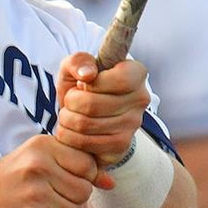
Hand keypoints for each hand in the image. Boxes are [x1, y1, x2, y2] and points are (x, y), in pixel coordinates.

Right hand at [0, 134, 100, 207]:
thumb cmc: (17, 176)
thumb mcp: (44, 159)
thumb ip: (78, 166)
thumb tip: (111, 183)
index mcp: (44, 146)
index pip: (87, 164)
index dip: (85, 177)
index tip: (69, 179)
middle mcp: (39, 166)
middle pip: (84, 190)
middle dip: (75, 198)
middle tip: (55, 196)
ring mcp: (36, 192)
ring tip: (47, 207)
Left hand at [54, 52, 150, 174]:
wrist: (87, 116)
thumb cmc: (83, 87)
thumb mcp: (76, 68)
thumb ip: (78, 62)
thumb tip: (88, 74)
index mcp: (136, 73)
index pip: (120, 79)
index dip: (94, 84)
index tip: (84, 83)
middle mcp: (140, 99)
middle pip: (93, 104)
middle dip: (70, 102)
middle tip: (70, 101)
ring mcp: (133, 125)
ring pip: (85, 125)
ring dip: (66, 119)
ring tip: (69, 114)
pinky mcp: (121, 146)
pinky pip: (85, 143)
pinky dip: (69, 136)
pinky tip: (72, 130)